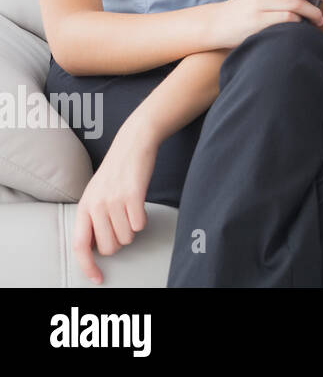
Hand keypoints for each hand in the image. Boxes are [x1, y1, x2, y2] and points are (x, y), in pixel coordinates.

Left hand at [72, 117, 157, 284]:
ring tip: (130, 210)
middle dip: (119, 241)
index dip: (88, 266)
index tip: (98, 278)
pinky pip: (140, 225)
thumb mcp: (96, 194)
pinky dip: (142, 219)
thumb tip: (94, 247)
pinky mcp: (134, 196)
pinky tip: (139, 204)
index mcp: (84, 207)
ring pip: (127, 238)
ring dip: (132, 229)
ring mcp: (114, 201)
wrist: (133, 143)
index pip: (80, 246)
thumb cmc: (116, 172)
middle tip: (122, 224)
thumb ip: (92, 218)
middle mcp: (96, 206)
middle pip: (109, 247)